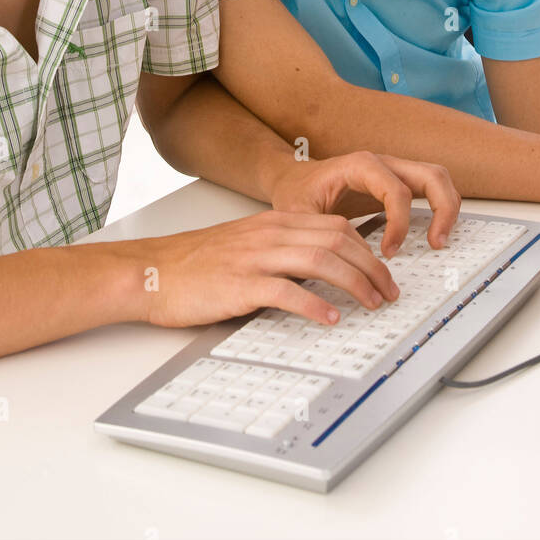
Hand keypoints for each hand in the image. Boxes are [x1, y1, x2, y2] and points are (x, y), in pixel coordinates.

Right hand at [130, 210, 399, 327]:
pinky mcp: (240, 284)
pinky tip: (330, 317)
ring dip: (355, 283)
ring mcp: (255, 257)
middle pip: (337, 240)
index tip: (382, 270)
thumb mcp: (245, 245)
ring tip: (373, 304)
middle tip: (389, 291)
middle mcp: (269, 234)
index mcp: (273, 222)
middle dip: (372, 266)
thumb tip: (318, 273)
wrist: (150, 270)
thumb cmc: (194, 264)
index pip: (335, 226)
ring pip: (321, 261)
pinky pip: (286, 291)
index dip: (367, 248)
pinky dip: (314, 305)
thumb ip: (280, 251)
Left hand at [269, 150, 460, 256]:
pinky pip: (430, 190)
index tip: (388, 253)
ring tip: (438, 241)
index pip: (395, 190)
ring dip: (447, 208)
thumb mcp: (297, 212)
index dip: (399, 223)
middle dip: (442, 209)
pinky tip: (431, 235)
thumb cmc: (296, 191)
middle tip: (436, 244)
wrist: (292, 178)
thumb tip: (337, 260)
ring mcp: (393, 172)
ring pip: (438, 179)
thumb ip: (316, 232)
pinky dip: (439, 210)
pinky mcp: (396, 184)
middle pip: (431, 175)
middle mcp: (382, 164)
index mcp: (359, 165)